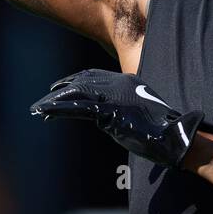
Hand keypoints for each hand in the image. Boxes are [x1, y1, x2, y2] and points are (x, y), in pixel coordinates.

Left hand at [30, 69, 203, 168]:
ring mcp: (113, 97)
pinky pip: (77, 108)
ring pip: (75, 94)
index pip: (93, 76)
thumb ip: (125, 111)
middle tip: (44, 101)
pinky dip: (57, 110)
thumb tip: (111, 121)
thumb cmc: (164, 130)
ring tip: (37, 108)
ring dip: (53, 102)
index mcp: (126, 81)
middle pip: (81, 82)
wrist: (174, 137)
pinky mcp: (108, 112)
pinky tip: (44, 113)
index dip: (74, 82)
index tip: (61, 89)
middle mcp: (117, 84)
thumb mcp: (142, 114)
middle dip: (60, 91)